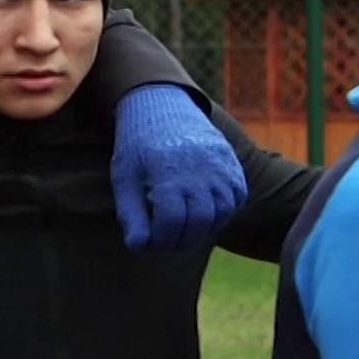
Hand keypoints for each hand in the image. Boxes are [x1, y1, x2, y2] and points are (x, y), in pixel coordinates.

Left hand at [111, 84, 249, 250]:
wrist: (165, 111)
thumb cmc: (139, 148)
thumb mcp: (124, 177)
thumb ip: (130, 213)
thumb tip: (137, 246)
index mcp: (169, 172)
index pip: (172, 221)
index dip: (160, 240)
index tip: (148, 243)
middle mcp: (201, 171)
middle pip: (199, 223)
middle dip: (180, 241)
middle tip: (164, 243)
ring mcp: (222, 170)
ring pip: (220, 215)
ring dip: (200, 230)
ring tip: (179, 230)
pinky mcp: (234, 170)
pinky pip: (233, 202)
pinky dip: (218, 215)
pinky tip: (197, 213)